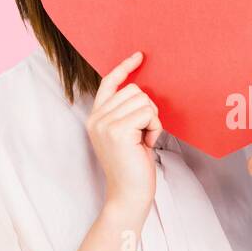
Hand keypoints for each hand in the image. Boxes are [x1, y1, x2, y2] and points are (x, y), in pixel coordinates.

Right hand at [86, 52, 161, 220]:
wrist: (128, 194)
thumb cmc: (133, 166)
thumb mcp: (126, 134)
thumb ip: (126, 113)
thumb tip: (141, 90)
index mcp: (96, 117)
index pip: (109, 83)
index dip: (124, 68)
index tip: (139, 56)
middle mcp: (96, 118)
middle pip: (134, 90)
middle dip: (148, 109)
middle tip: (144, 133)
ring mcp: (105, 123)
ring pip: (143, 100)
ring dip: (152, 120)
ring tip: (144, 140)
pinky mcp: (118, 130)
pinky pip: (148, 113)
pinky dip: (155, 128)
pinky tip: (147, 144)